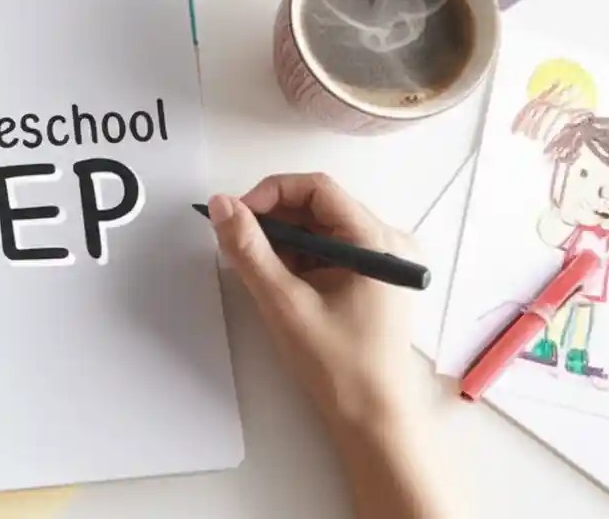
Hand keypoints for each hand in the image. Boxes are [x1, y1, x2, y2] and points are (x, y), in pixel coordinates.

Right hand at [209, 175, 460, 518]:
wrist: (373, 419)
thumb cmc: (340, 366)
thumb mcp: (285, 303)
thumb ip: (249, 250)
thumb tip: (222, 205)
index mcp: (377, 242)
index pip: (318, 188)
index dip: (271, 193)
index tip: (237, 215)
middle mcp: (386, 243)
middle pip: (319, 206)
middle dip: (273, 219)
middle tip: (238, 243)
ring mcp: (380, 261)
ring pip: (319, 228)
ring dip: (283, 240)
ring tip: (258, 270)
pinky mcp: (371, 278)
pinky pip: (328, 250)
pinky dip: (297, 258)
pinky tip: (280, 283)